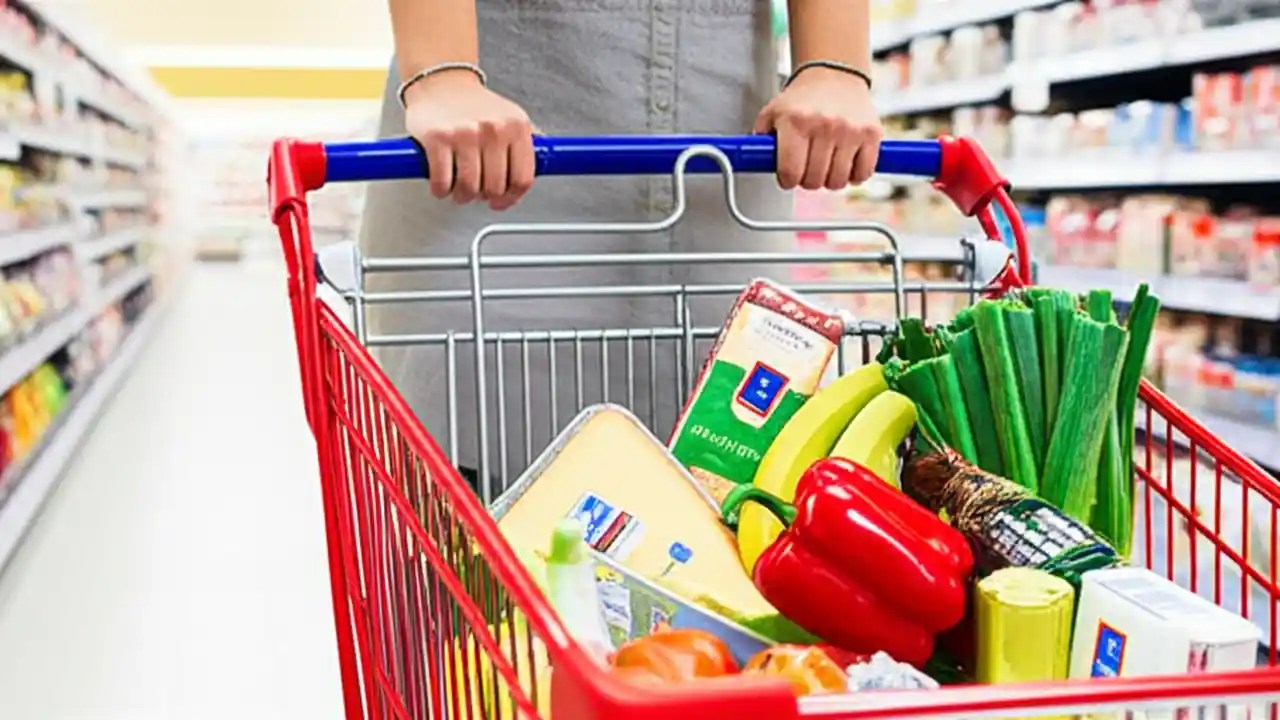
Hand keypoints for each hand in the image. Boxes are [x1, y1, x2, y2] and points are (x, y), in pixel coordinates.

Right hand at [403, 71, 534, 209]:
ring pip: (469, 188)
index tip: (500, 202)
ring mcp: (466, 133)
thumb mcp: (510, 117)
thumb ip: (528, 142)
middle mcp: (495, 129)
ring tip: (458, 189)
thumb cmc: (474, 105)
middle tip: (475, 191)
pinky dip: (440, 190)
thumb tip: (548, 163)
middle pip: (495, 187)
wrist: (440, 82)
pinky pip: (442, 182)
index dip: (510, 198)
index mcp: (516, 126)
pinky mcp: (438, 138)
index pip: (523, 179)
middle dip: (483, 196)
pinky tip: (442, 183)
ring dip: (462, 196)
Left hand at [754, 68, 883, 190]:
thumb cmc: (801, 100)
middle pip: (813, 181)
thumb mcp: (772, 114)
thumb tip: (751, 164)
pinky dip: (854, 175)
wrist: (833, 75)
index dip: (787, 179)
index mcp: (796, 121)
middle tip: (807, 165)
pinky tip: (845, 162)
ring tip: (825, 162)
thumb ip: (758, 141)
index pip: (790, 173)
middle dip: (807, 178)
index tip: (789, 174)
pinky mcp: (872, 134)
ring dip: (829, 178)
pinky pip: (862, 174)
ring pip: (837, 182)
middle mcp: (824, 125)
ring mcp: (850, 130)